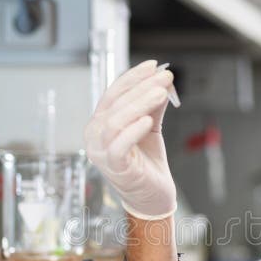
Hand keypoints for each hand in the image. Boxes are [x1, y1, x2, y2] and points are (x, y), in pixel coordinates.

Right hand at [84, 59, 176, 220]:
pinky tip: (148, 121)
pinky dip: (133, 130)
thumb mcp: (150, 126)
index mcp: (101, 122)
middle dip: (142, 87)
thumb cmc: (146, 162)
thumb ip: (153, 105)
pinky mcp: (113, 167)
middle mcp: (95, 135)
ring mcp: (100, 152)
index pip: (114, 93)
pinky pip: (119, 145)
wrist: (153, 195)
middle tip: (164, 78)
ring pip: (117, 121)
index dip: (133, 77)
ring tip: (161, 93)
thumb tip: (162, 80)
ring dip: (140, 104)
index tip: (153, 66)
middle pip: (117, 104)